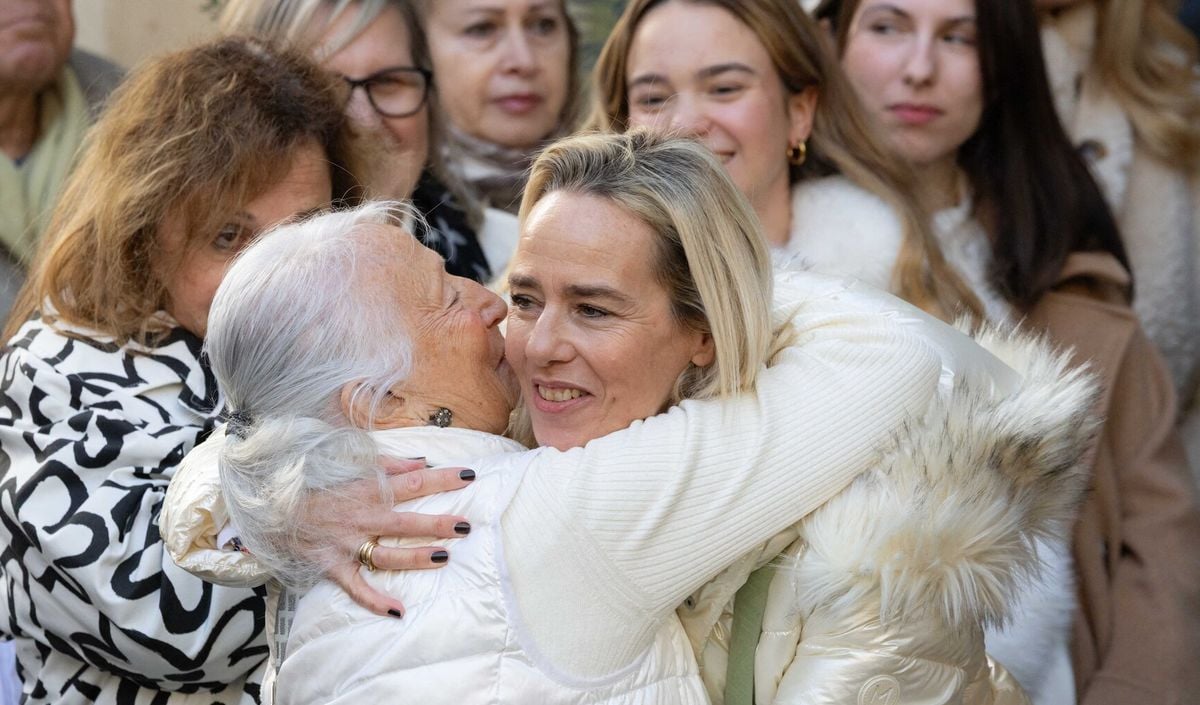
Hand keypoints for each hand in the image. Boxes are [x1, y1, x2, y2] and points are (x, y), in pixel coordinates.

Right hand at [317, 457, 475, 616]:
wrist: (274, 505)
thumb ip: (389, 463)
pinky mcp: (334, 566)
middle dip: (436, 524)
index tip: (469, 476)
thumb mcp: (351, 464)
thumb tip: (422, 462)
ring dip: (415, 558)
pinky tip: (398, 611)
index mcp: (368, 489)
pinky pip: (356, 588)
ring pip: (387, 555)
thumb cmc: (317, 482)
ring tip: (444, 558)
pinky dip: (375, 601)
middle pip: (405, 522)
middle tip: (465, 526)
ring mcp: (348, 545)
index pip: (413, 483)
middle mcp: (361, 518)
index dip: (442, 478)